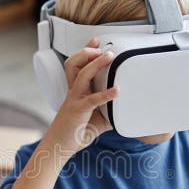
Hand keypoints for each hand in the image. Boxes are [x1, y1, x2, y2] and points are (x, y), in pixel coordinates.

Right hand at [44, 38, 118, 157]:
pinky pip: (93, 99)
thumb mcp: (98, 119)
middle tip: (101, 47)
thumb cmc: (76, 132)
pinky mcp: (79, 110)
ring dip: (95, 64)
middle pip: (74, 64)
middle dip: (87, 52)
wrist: (60, 146)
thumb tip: (128, 110)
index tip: (96, 41)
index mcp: (76, 91)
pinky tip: (117, 91)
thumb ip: (111, 111)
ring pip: (81, 75)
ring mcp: (75, 100)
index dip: (85, 51)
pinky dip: (106, 94)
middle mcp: (73, 92)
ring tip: (109, 57)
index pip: (77, 66)